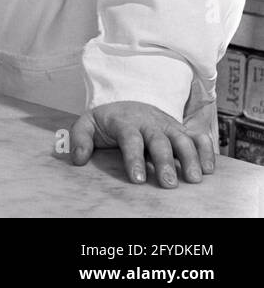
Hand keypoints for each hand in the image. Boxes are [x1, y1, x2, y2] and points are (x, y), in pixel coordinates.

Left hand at [69, 99, 216, 186]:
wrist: (128, 103)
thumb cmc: (108, 121)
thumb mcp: (88, 123)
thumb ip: (80, 138)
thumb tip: (78, 159)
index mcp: (125, 122)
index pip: (130, 139)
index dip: (134, 159)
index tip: (138, 179)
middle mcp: (149, 123)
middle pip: (159, 141)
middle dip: (165, 162)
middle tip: (169, 184)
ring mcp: (168, 125)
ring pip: (182, 138)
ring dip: (190, 158)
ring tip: (194, 179)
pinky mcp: (182, 129)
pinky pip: (199, 136)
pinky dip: (207, 150)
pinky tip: (210, 168)